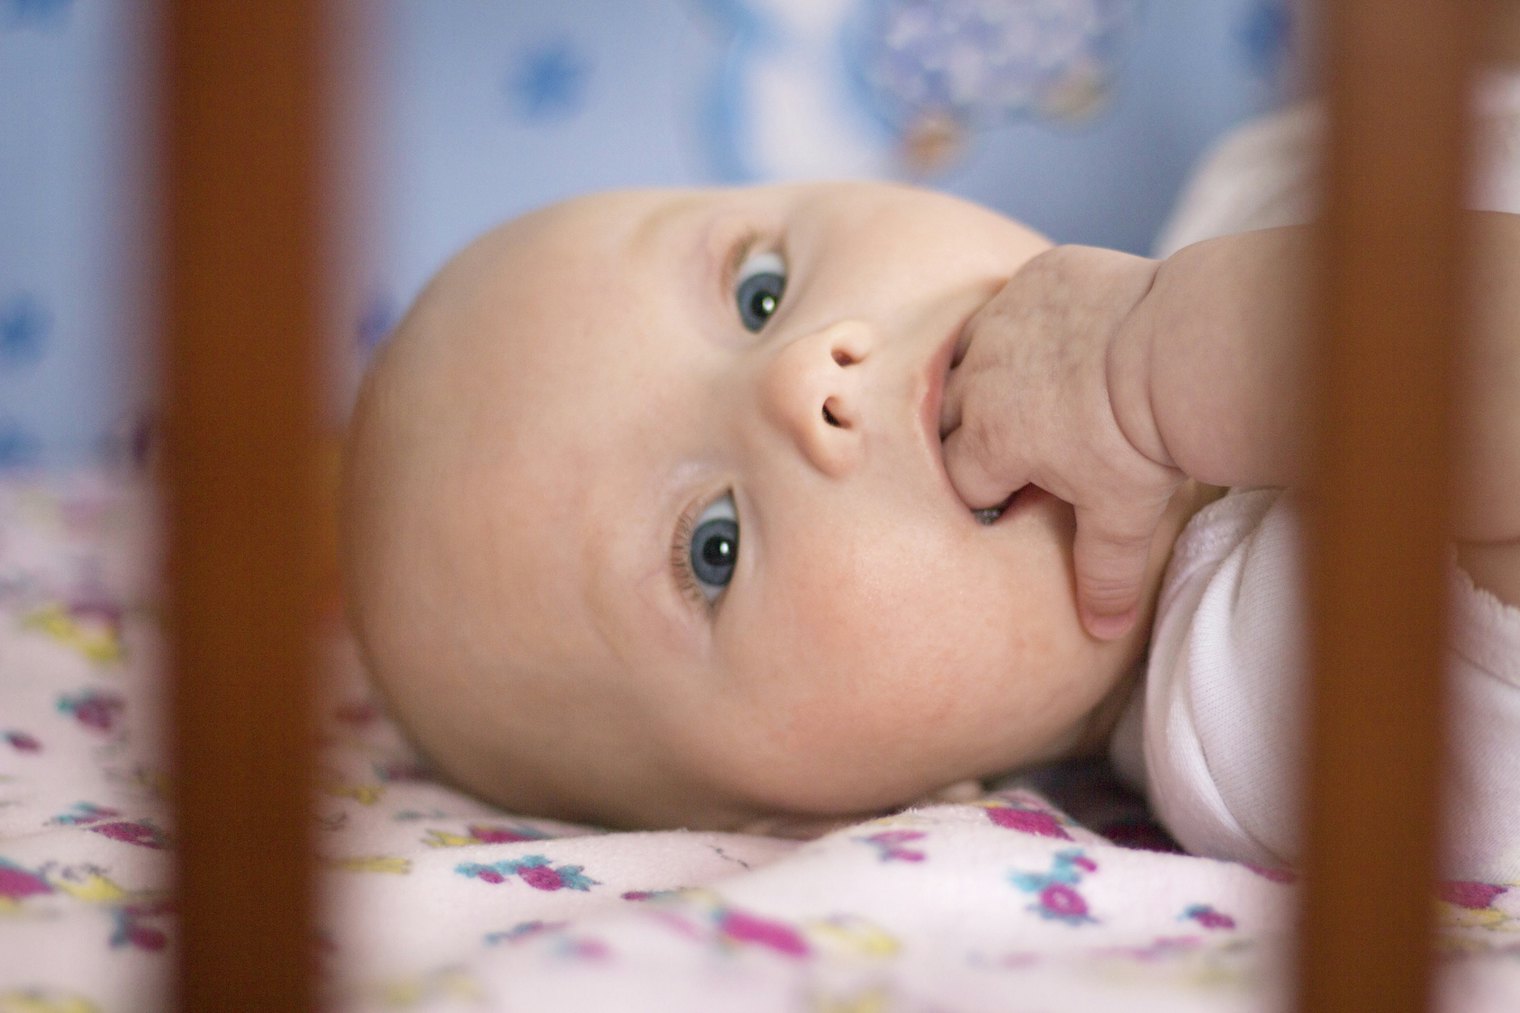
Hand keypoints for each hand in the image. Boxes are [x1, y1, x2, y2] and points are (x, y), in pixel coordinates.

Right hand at [939, 245, 1181, 639]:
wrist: (1183, 347)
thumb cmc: (1147, 438)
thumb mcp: (1123, 515)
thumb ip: (1103, 574)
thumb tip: (1102, 631)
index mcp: (990, 443)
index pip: (959, 476)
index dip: (984, 489)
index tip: (1014, 490)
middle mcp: (980, 380)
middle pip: (951, 415)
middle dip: (975, 432)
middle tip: (1024, 440)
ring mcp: (1004, 322)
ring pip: (971, 354)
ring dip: (991, 373)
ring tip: (1035, 387)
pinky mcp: (1034, 279)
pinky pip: (1009, 303)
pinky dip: (1025, 321)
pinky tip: (1061, 335)